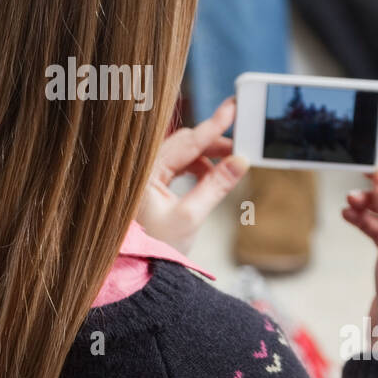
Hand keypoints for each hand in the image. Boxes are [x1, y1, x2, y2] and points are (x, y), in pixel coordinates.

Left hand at [137, 97, 247, 253]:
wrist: (135, 270)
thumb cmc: (156, 247)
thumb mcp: (191, 216)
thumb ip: (216, 186)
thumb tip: (240, 161)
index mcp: (146, 171)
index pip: (187, 141)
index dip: (214, 125)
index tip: (234, 107)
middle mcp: (143, 168)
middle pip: (184, 142)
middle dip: (214, 143)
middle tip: (241, 146)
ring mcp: (146, 175)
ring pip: (182, 153)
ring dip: (207, 157)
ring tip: (228, 168)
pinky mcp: (150, 184)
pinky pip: (177, 165)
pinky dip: (196, 168)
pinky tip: (209, 177)